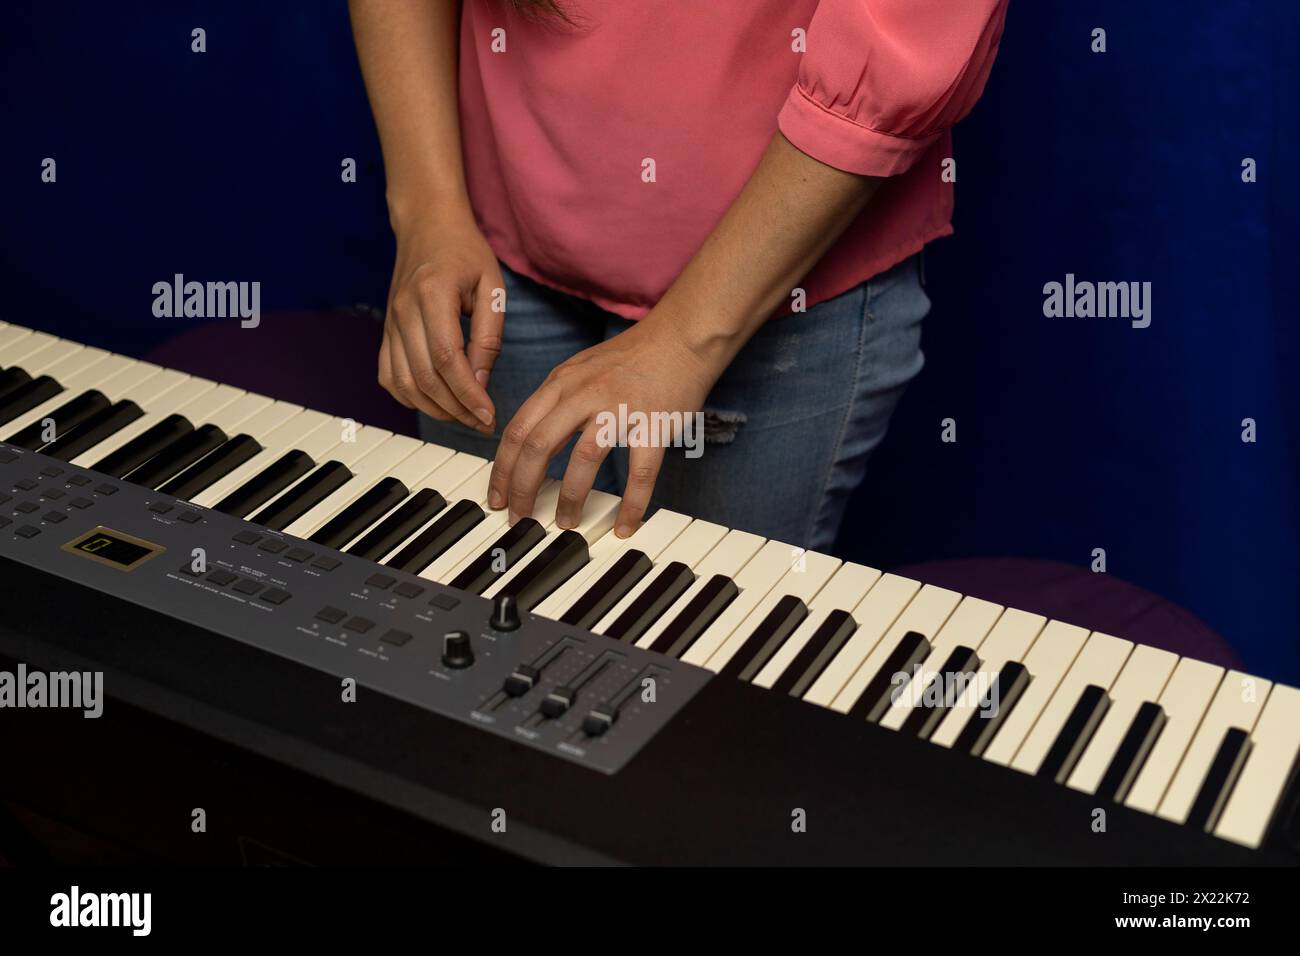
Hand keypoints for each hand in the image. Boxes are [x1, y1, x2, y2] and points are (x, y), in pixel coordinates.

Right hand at [379, 209, 503, 431]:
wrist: (427, 225)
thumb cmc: (465, 253)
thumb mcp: (492, 287)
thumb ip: (488, 336)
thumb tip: (481, 383)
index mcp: (432, 294)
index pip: (447, 358)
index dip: (468, 394)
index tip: (489, 415)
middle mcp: (404, 310)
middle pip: (424, 377)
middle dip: (456, 409)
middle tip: (483, 422)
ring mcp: (390, 322)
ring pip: (404, 383)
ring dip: (435, 409)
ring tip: (464, 416)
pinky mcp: (385, 331)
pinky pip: (389, 376)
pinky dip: (410, 398)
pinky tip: (435, 402)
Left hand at [488, 312, 717, 536]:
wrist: (681, 337)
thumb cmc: (632, 356)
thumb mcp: (579, 369)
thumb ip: (554, 400)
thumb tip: (528, 437)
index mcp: (561, 383)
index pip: (518, 430)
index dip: (502, 469)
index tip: (497, 496)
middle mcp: (584, 394)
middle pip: (539, 446)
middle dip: (522, 489)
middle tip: (520, 517)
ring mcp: (620, 409)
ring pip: (584, 459)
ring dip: (570, 499)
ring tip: (565, 524)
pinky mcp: (654, 425)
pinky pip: (640, 472)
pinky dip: (632, 504)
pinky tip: (624, 525)